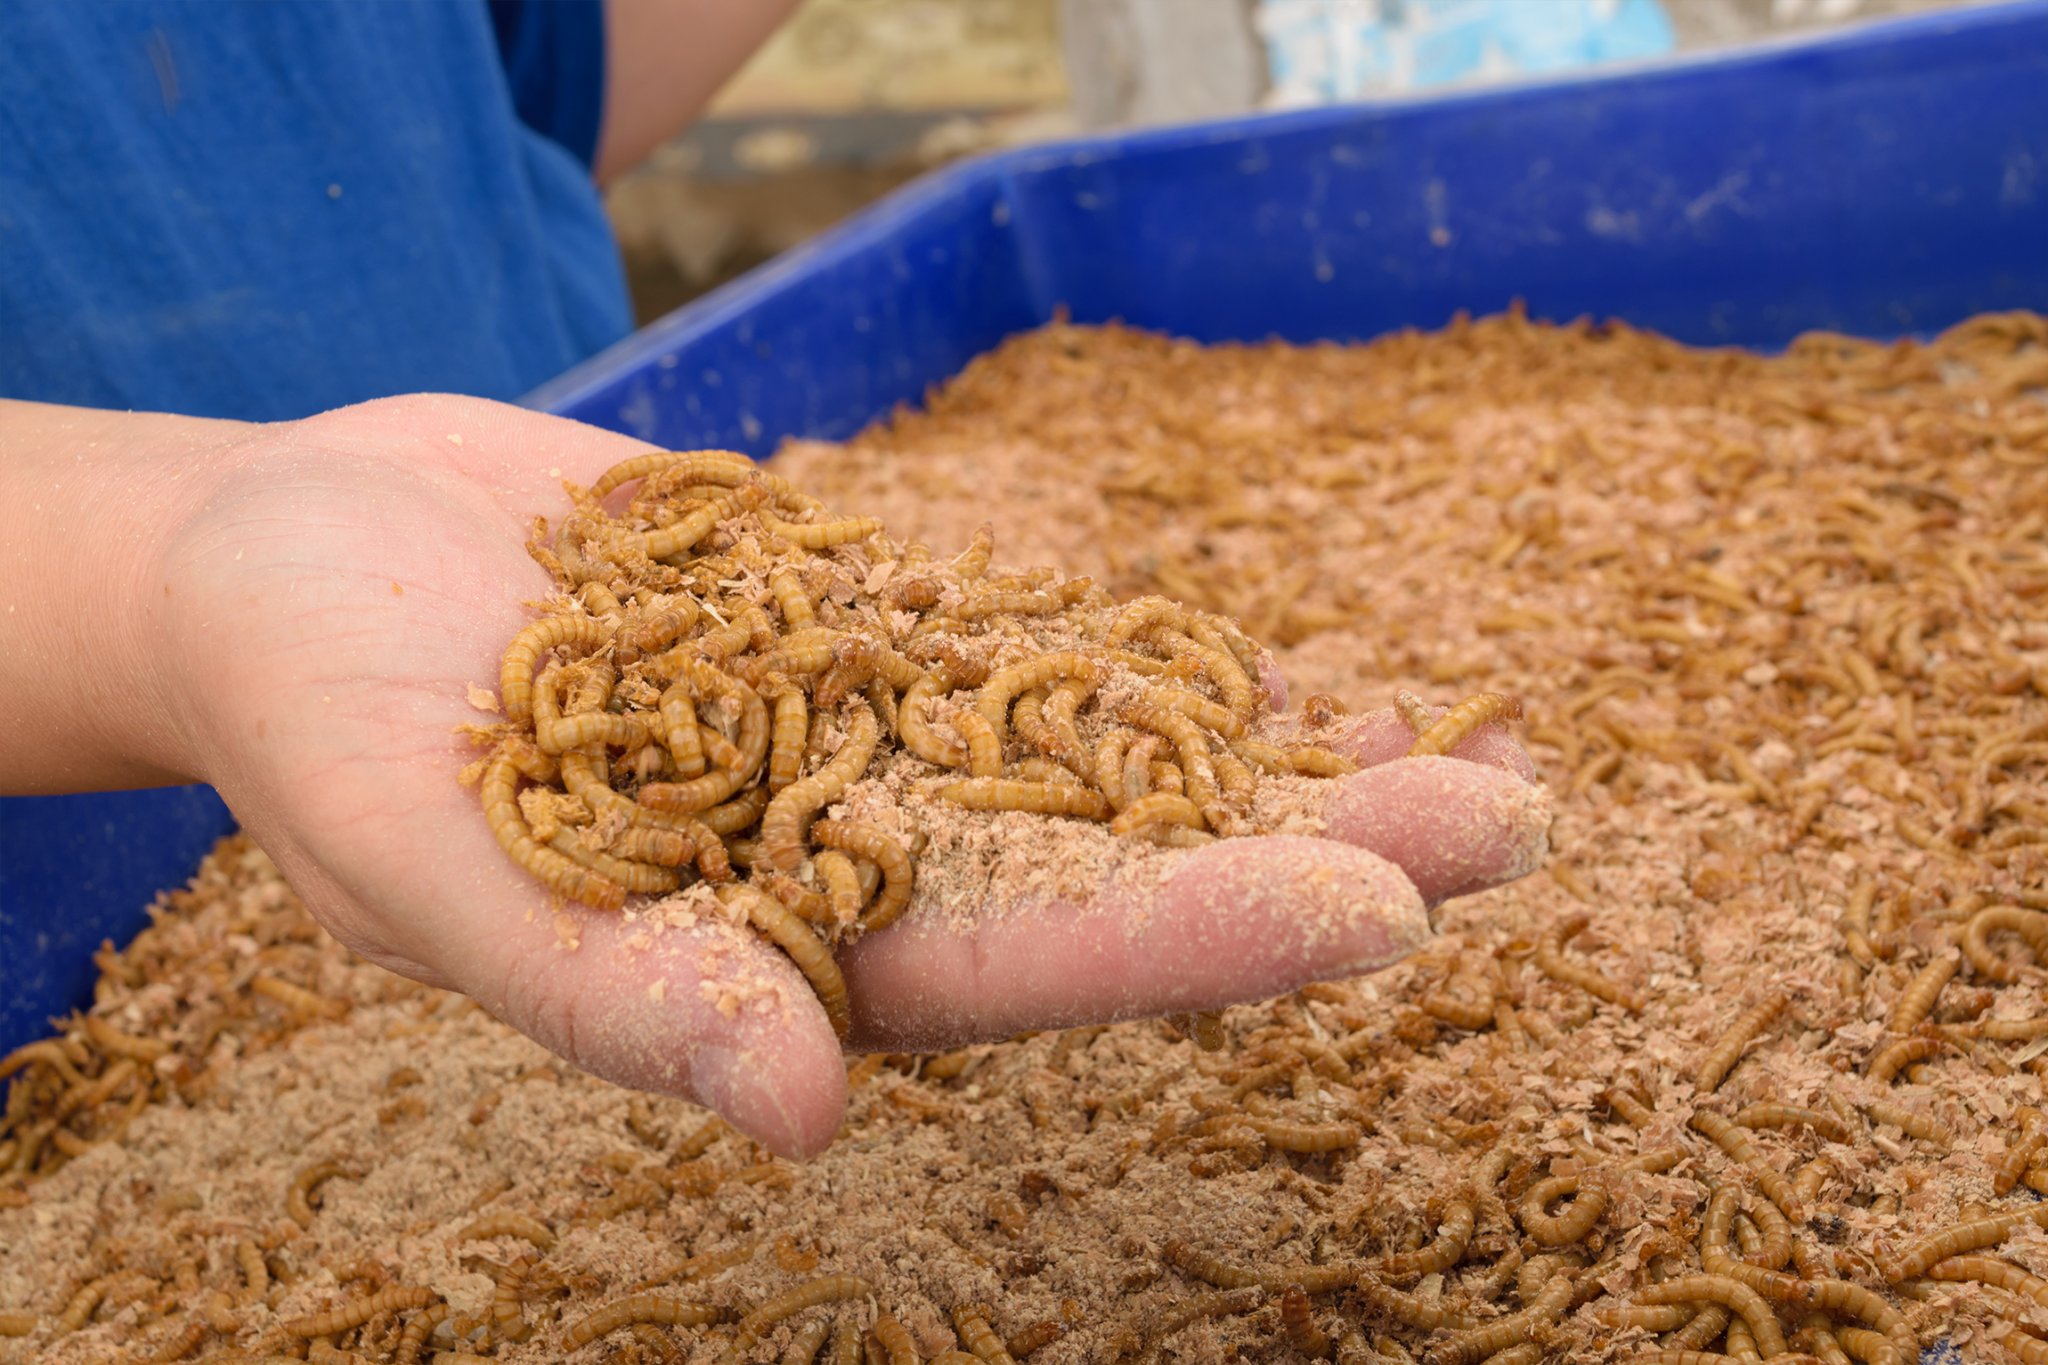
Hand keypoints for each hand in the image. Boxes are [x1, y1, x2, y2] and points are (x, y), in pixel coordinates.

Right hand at [142, 395, 1547, 1157]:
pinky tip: (1302, 645)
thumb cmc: (321, 726)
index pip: (1020, 968)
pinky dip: (1165, 640)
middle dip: (1312, 846)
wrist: (298, 552)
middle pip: (1120, 867)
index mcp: (780, 957)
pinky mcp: (870, 626)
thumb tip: (802, 1118)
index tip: (1377, 911)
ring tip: (1476, 732)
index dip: (1196, 938)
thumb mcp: (430, 867)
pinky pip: (1042, 635)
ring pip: (1115, 756)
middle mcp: (862, 862)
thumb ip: (613, 989)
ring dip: (1286, 749)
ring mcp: (880, 741)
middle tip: (1512, 820)